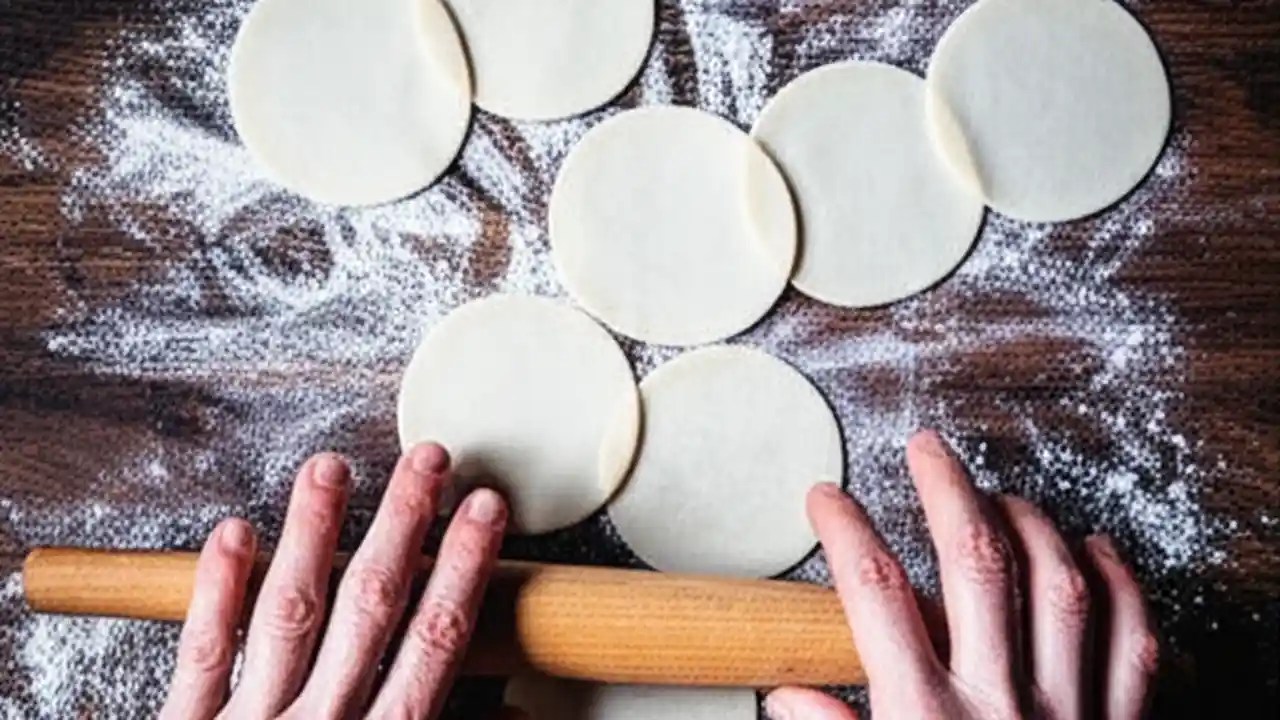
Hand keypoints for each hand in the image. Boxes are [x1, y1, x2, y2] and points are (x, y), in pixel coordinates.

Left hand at [160, 443, 508, 719]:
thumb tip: (517, 718)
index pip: (433, 643)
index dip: (462, 569)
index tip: (483, 511)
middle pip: (370, 611)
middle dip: (404, 528)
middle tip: (426, 461)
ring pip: (288, 615)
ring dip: (313, 535)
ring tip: (331, 468)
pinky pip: (199, 659)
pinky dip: (214, 593)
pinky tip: (230, 534)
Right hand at [766, 430, 1158, 719]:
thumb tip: (788, 700)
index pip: (875, 593)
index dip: (845, 531)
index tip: (824, 499)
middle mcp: (999, 705)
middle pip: (975, 562)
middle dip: (947, 489)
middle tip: (926, 446)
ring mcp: (1069, 714)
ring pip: (1060, 586)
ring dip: (1031, 523)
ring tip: (1001, 494)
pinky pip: (1135, 643)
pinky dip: (1120, 586)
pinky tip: (1097, 549)